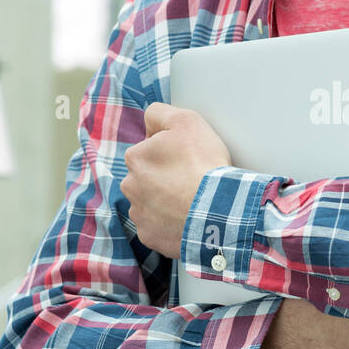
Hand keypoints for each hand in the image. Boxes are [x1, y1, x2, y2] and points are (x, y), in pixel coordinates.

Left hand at [120, 102, 231, 259]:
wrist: (218, 210)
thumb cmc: (203, 164)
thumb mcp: (186, 120)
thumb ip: (159, 112)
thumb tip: (149, 123)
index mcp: (135, 157)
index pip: (149, 150)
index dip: (170, 152)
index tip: (188, 159)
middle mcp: (130, 186)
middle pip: (147, 178)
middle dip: (164, 178)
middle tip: (191, 181)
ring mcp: (139, 213)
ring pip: (151, 203)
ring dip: (166, 201)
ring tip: (192, 201)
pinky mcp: (150, 236)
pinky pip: (158, 227)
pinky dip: (170, 223)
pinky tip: (188, 218)